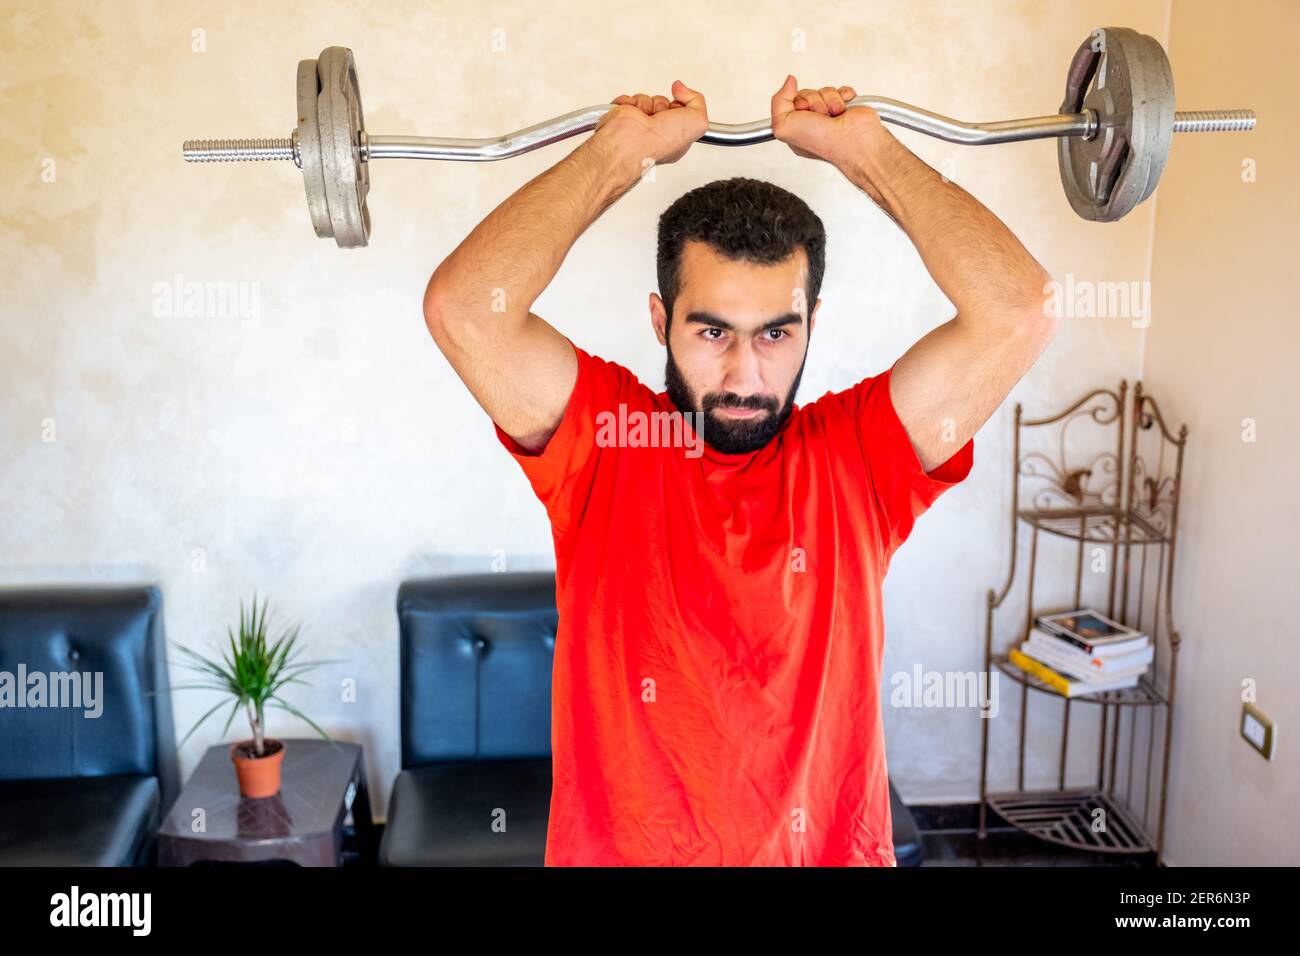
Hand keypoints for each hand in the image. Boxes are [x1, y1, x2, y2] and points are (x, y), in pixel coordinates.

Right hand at [593, 82, 707, 165]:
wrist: (634, 141)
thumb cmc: (662, 142)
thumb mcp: (699, 122)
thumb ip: (698, 101)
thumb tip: (682, 89)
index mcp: (676, 137)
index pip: (681, 113)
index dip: (680, 106)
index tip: (679, 108)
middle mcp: (658, 132)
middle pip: (664, 103)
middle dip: (662, 104)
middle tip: (660, 115)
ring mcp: (641, 124)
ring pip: (647, 100)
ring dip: (646, 103)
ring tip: (645, 116)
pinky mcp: (626, 116)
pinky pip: (630, 99)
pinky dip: (630, 102)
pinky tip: (632, 113)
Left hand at [770, 75, 883, 165]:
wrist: (852, 141)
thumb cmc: (821, 142)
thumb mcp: (783, 127)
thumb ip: (777, 102)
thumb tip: (789, 81)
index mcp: (796, 127)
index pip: (790, 101)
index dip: (797, 102)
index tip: (802, 112)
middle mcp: (813, 121)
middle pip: (807, 93)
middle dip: (813, 101)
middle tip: (820, 116)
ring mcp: (830, 114)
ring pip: (825, 90)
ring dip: (830, 100)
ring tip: (834, 115)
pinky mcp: (846, 106)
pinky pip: (842, 90)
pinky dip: (844, 97)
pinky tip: (844, 110)